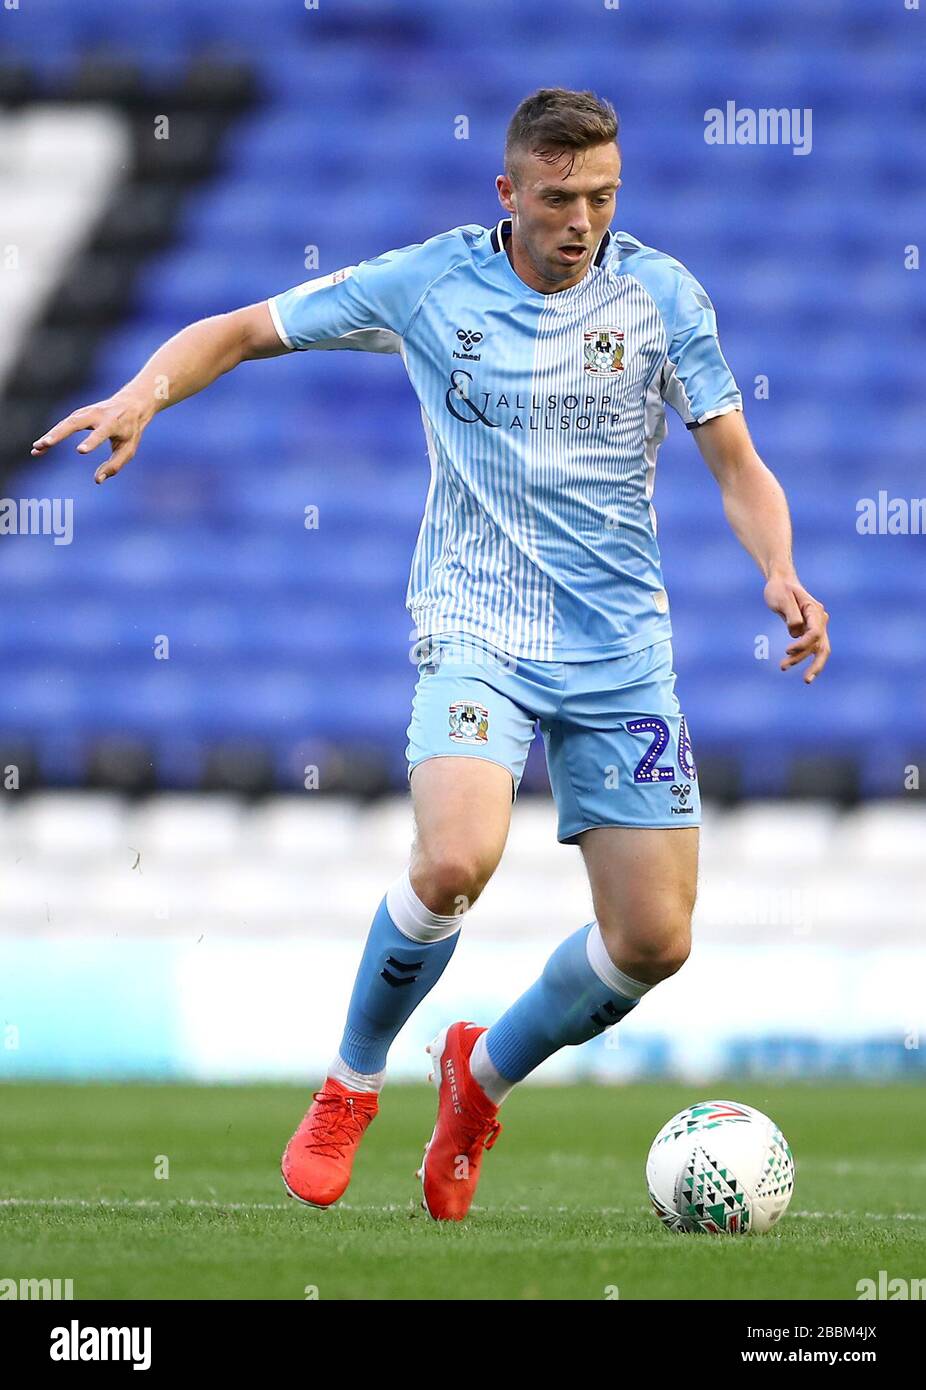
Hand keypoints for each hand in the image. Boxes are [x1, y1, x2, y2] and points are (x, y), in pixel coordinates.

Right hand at [31, 392, 150, 483]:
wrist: (131, 404)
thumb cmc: (130, 431)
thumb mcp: (128, 449)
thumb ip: (114, 465)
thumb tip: (97, 480)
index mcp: (113, 423)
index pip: (101, 432)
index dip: (91, 441)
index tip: (80, 450)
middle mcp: (97, 415)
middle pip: (75, 422)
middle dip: (59, 433)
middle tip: (45, 444)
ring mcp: (85, 413)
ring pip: (65, 423)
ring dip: (51, 435)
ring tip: (37, 448)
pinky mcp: (78, 414)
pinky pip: (62, 425)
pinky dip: (51, 435)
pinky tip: (39, 447)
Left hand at [764, 575, 830, 682]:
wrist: (780, 582)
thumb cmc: (779, 589)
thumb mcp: (782, 598)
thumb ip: (791, 614)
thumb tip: (796, 632)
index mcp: (814, 610)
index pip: (815, 633)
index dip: (802, 645)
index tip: (787, 650)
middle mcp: (819, 619)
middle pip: (823, 646)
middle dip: (816, 665)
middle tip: (806, 680)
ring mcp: (816, 626)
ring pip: (815, 649)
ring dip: (801, 660)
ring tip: (782, 668)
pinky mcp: (808, 631)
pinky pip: (808, 648)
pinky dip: (800, 657)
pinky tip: (789, 665)